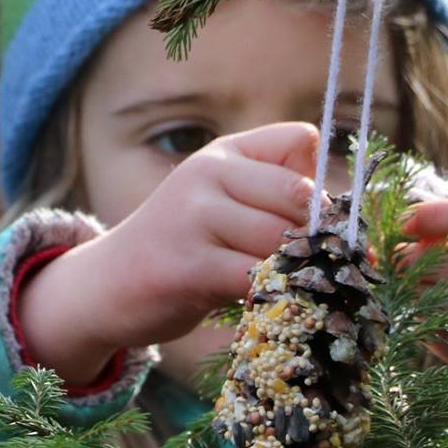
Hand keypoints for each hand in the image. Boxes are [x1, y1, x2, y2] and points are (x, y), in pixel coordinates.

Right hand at [17, 122, 318, 383]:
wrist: (104, 285)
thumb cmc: (180, 247)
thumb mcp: (220, 204)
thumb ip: (271, 198)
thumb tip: (343, 222)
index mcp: (224, 152)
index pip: (301, 141)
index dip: (320, 184)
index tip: (315, 224)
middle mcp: (208, 173)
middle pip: (298, 196)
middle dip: (316, 236)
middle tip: (316, 268)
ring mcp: (195, 217)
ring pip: (280, 240)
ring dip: (297, 272)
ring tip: (290, 289)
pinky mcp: (189, 265)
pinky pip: (256, 278)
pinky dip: (275, 296)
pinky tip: (270, 306)